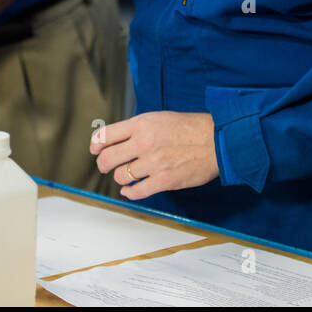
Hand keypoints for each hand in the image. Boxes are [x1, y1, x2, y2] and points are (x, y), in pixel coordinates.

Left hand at [90, 112, 218, 199]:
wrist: (215, 140)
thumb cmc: (189, 128)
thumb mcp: (158, 118)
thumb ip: (137, 129)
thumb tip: (115, 140)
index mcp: (141, 124)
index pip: (106, 135)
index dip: (96, 145)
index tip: (95, 150)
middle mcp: (144, 142)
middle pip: (107, 159)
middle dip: (103, 165)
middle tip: (106, 166)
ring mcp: (153, 163)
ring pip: (121, 176)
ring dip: (121, 178)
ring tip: (128, 175)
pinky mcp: (164, 180)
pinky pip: (137, 192)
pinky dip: (129, 193)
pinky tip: (130, 190)